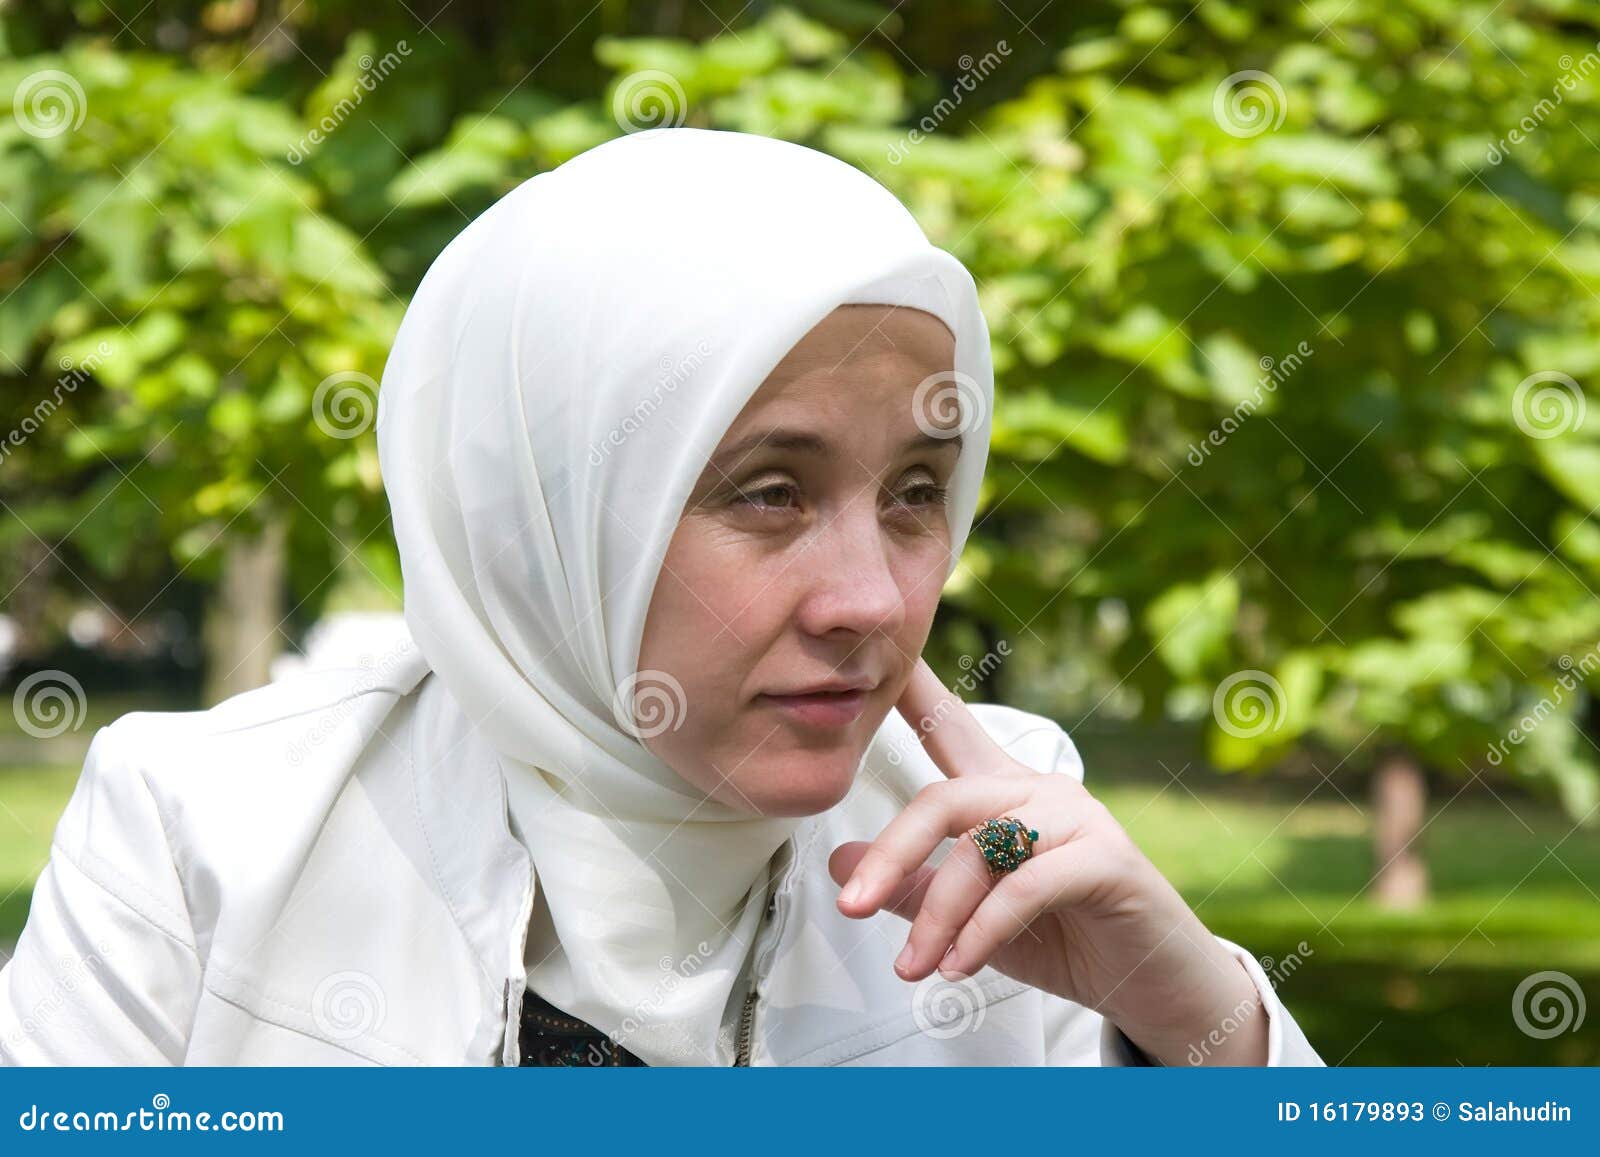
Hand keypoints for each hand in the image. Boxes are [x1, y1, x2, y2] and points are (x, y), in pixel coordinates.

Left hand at [827, 659, 1268, 1065]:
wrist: (1155, 986)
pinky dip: (983, 930)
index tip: (881, 656)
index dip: (915, 690)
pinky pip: (1025, 886)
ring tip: (914, 966)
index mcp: (1004, 793)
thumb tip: (841, 863)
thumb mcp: (969, 920)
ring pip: (981, 847)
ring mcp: (1077, 818)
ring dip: (938, 914)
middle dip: (891, 855)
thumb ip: (912, 889)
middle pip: (944, 800)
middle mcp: (1039, 791)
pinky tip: (960, 966)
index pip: (950, 729)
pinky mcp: (1106, 859)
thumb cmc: (1064, 939)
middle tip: (850, 907)